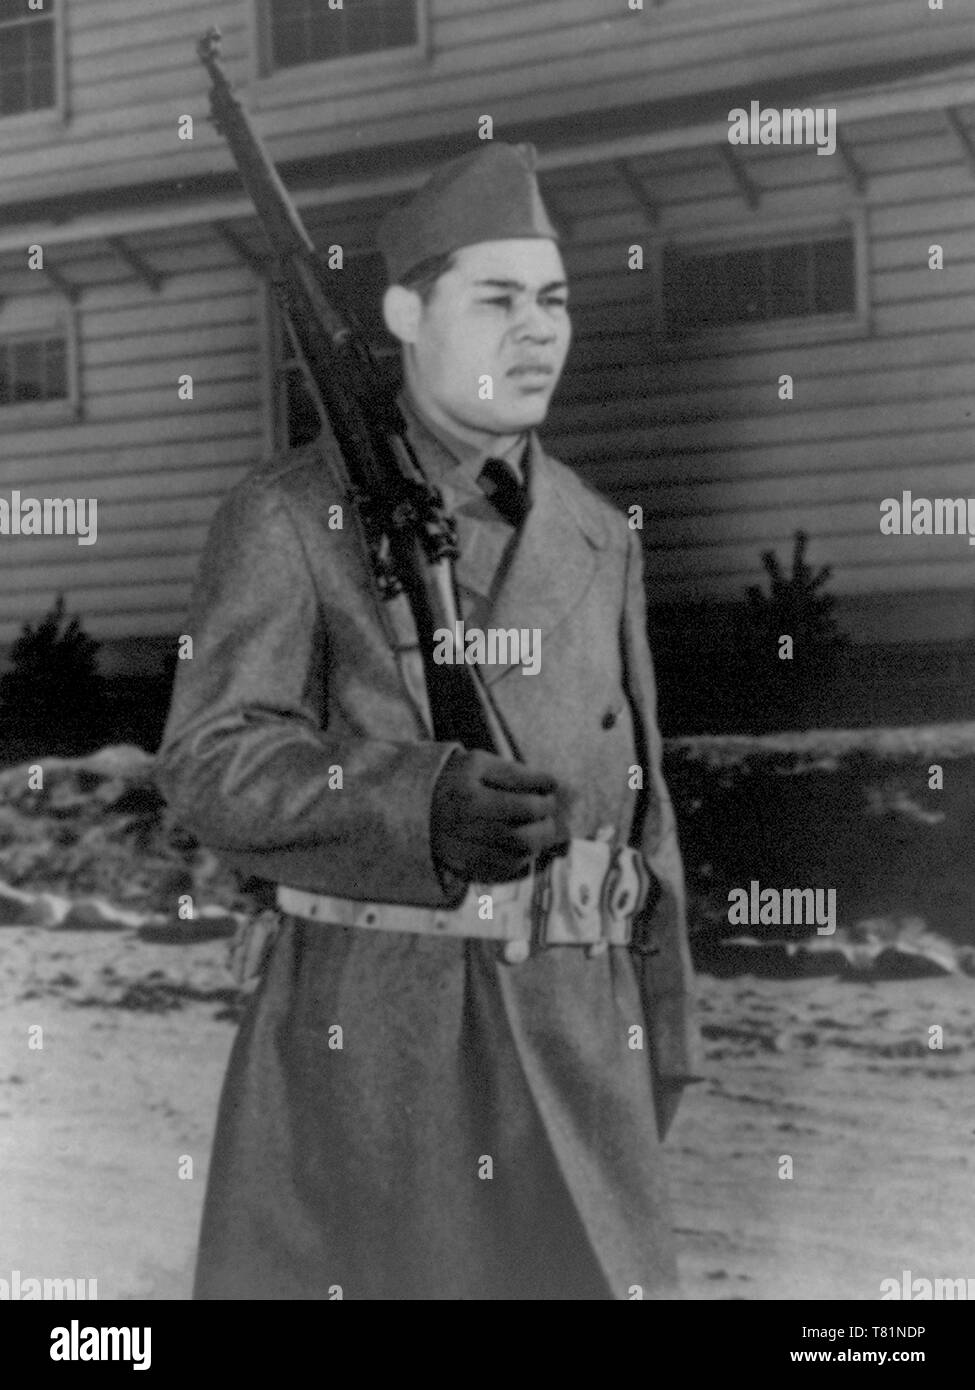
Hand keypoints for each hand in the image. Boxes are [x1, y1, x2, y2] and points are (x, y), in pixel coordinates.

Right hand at [431, 749, 563, 884]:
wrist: (414, 805)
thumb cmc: (454, 778)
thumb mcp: (479, 763)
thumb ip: (516, 772)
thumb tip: (552, 785)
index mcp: (471, 797)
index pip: (527, 806)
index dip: (547, 800)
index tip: (550, 791)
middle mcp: (466, 829)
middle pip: (524, 838)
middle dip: (546, 826)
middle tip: (547, 814)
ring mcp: (464, 853)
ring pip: (517, 857)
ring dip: (537, 842)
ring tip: (536, 827)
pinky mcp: (465, 868)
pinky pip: (505, 870)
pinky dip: (521, 858)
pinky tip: (520, 844)